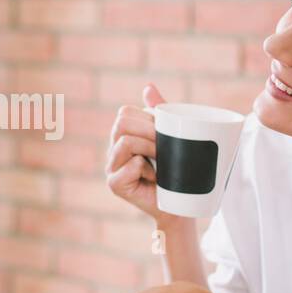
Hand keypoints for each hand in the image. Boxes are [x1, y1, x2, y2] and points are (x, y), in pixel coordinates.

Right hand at [106, 83, 168, 219]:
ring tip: (161, 162)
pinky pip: (130, 165)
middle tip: (165, 147)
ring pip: (125, 142)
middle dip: (149, 131)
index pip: (124, 112)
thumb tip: (148, 87)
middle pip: (121, 123)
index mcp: (123, 135)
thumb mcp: (170, 137)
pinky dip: (147, 171)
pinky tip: (154, 180)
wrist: (179, 205)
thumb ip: (159, 112)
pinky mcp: (114, 184)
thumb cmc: (175, 171)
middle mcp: (113, 149)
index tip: (164, 133)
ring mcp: (111, 166)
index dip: (147, 118)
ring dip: (150, 149)